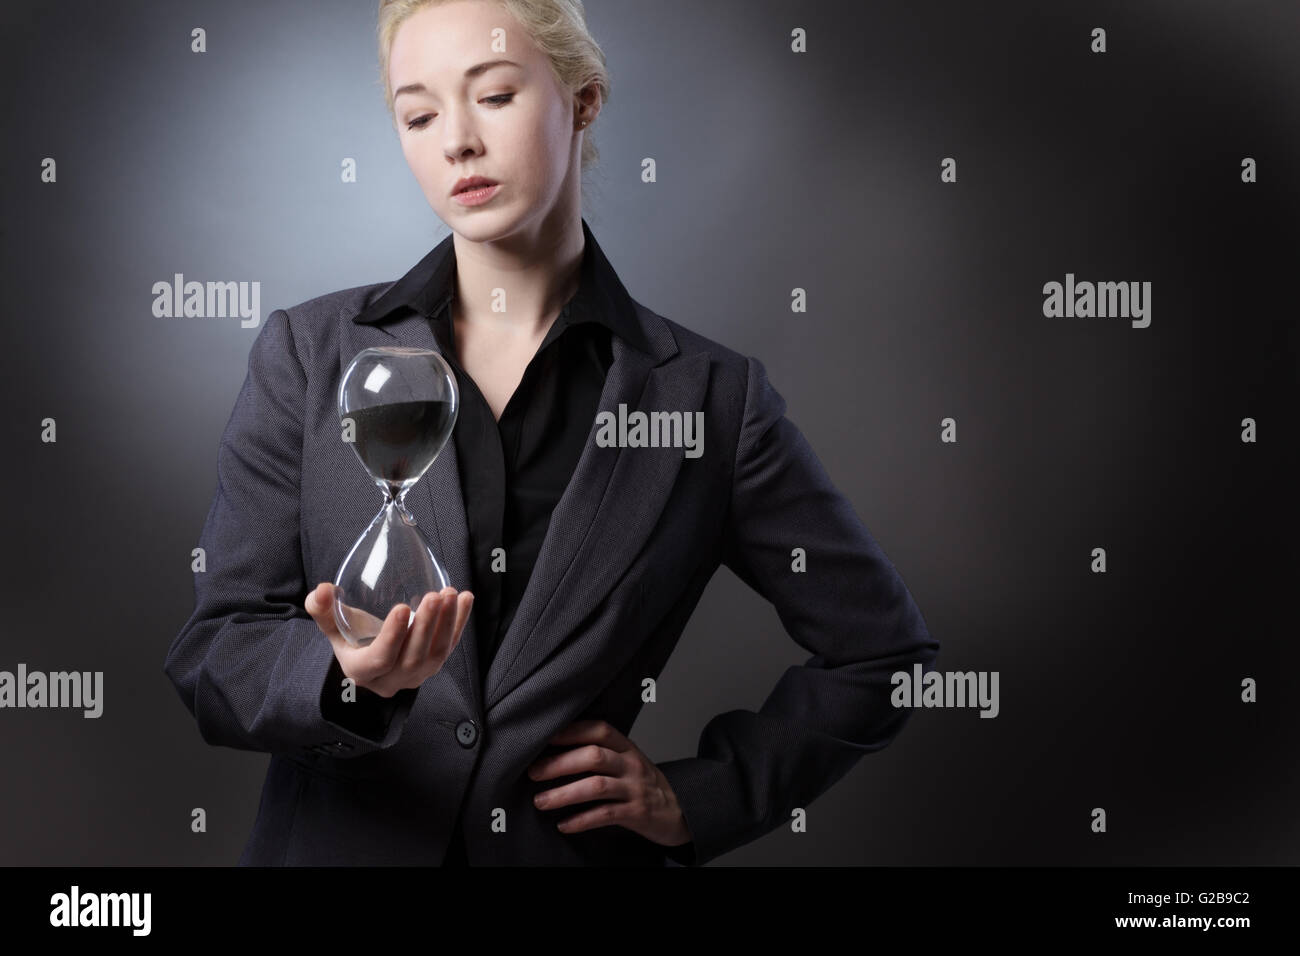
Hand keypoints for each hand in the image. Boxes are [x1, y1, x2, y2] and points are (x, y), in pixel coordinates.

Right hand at [305, 582, 472, 697]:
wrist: (370, 656)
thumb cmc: (350, 636)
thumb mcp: (332, 625)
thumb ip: (322, 609)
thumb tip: (322, 591)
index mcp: (362, 671)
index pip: (379, 659)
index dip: (392, 636)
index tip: (403, 607)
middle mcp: (390, 680)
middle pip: (413, 657)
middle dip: (427, 626)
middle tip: (436, 595)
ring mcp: (415, 676)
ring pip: (436, 654)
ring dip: (447, 623)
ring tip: (452, 593)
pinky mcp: (433, 667)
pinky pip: (450, 647)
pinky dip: (459, 623)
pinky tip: (466, 599)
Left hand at [526, 719, 692, 849]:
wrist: (679, 810)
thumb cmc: (643, 784)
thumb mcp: (626, 762)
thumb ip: (600, 754)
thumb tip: (554, 753)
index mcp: (626, 747)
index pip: (598, 730)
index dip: (571, 731)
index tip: (545, 738)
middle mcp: (631, 764)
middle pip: (593, 756)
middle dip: (559, 763)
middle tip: (533, 773)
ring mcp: (635, 789)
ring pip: (596, 786)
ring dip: (564, 793)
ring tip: (541, 801)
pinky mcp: (637, 813)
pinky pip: (605, 815)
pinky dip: (581, 820)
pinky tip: (564, 825)